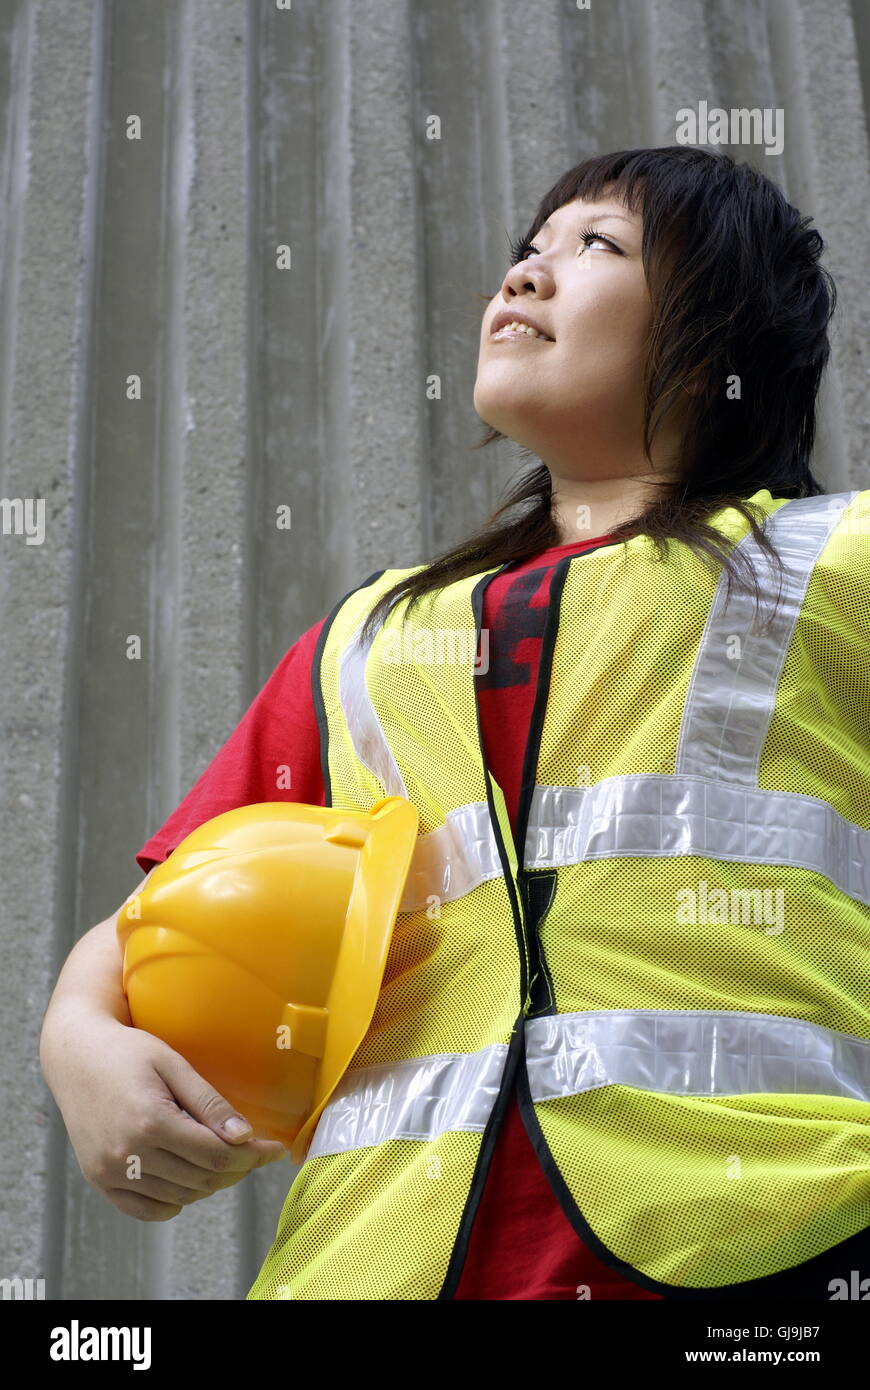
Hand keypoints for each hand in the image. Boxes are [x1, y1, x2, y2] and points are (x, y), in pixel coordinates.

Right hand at [45, 1015, 288, 1220]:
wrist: (75, 1055)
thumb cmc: (127, 1051)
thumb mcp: (173, 1064)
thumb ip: (209, 1103)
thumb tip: (245, 1137)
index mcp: (150, 1121)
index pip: (216, 1156)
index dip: (252, 1156)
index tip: (275, 1149)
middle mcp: (127, 1153)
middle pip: (201, 1179)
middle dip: (238, 1169)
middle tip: (255, 1152)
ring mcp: (109, 1171)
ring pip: (179, 1197)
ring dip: (209, 1184)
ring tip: (223, 1159)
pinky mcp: (99, 1179)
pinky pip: (146, 1209)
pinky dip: (174, 1201)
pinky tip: (188, 1178)